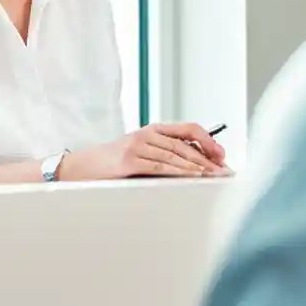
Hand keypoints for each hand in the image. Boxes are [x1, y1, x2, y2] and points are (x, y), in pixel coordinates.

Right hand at [60, 123, 231, 180]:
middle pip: (185, 142)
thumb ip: (164, 155)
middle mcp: (147, 134)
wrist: (82, 167)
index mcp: (152, 130)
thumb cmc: (113, 164)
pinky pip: (159, 165)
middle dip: (208, 156)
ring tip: (212, 175)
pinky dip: (177, 170)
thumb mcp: (141, 153)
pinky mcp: (129, 160)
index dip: (208, 140)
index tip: (222, 154)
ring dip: (196, 165)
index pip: (188, 129)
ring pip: (174, 154)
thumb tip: (197, 166)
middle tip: (224, 169)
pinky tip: (190, 176)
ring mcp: (137, 145)